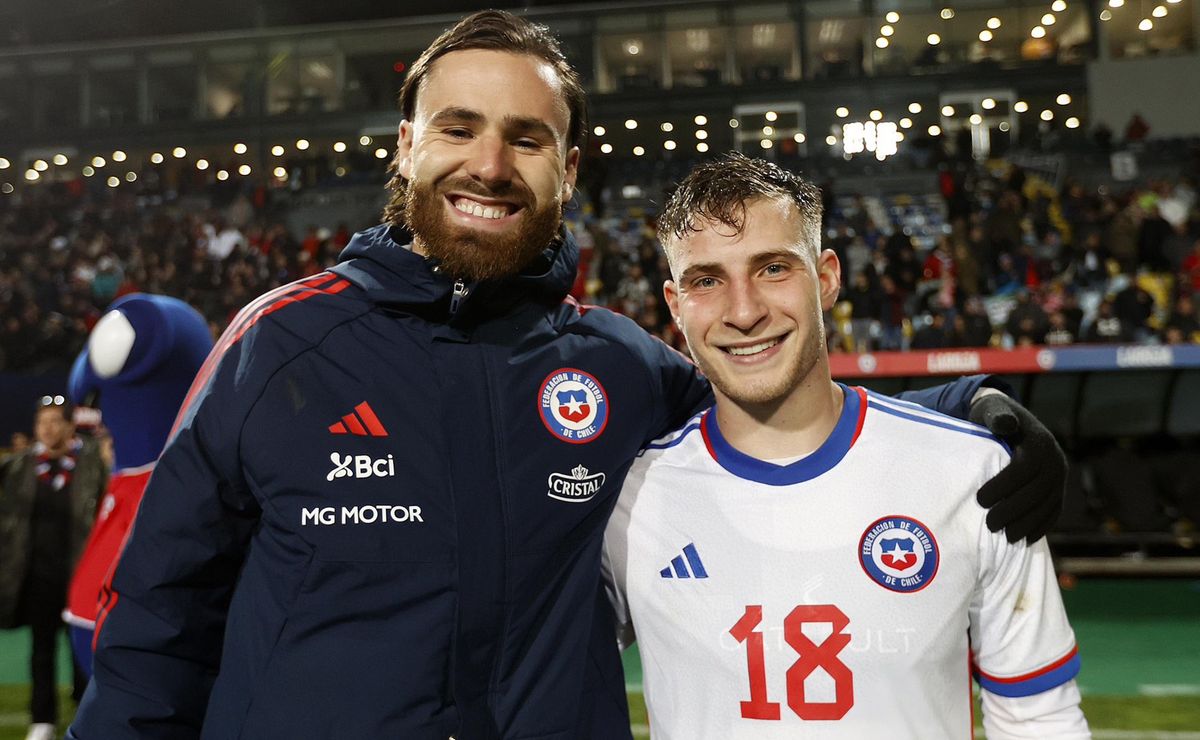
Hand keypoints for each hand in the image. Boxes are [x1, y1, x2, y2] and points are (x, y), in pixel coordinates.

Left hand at [969, 393, 1065, 543]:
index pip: (1024, 469)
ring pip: (1047, 505)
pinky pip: (1054, 511)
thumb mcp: (992, 410)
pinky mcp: (1059, 489)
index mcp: (1040, 442)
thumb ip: (997, 416)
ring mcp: (1060, 476)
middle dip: (1013, 510)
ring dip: (1027, 524)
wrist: (1011, 420)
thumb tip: (1005, 423)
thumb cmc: (994, 417)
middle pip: (1037, 491)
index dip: (1003, 486)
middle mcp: (1055, 460)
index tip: (980, 500)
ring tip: (1006, 536)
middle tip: (990, 524)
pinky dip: (1042, 526)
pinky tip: (1026, 538)